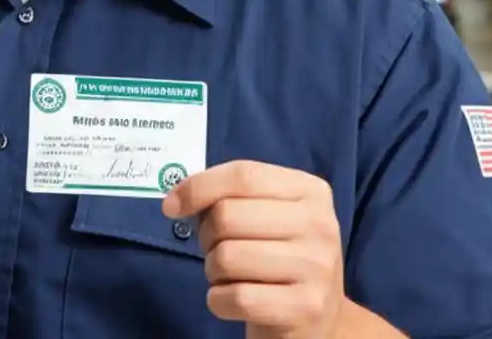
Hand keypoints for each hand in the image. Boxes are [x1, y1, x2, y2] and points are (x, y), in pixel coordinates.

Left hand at [162, 160, 344, 338]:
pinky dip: (219, 301)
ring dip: (213, 270)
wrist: (316, 316)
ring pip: (227, 257)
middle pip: (228, 216)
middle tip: (217, 250)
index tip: (171, 206)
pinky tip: (233, 300)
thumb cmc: (277, 257)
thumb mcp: (265, 215)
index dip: (199, 187)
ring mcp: (316, 268)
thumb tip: (176, 201)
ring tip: (230, 276)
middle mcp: (320, 224)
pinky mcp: (306, 307)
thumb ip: (228, 197)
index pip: (243, 175)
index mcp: (310, 191)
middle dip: (206, 236)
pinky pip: (236, 297)